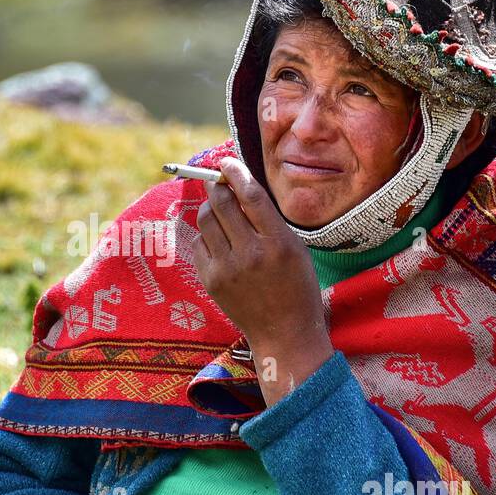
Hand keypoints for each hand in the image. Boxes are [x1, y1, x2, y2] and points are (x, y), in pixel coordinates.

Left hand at [192, 157, 333, 405]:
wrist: (283, 332)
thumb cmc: (296, 287)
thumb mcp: (295, 248)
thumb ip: (269, 220)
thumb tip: (240, 188)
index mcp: (279, 242)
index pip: (251, 195)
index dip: (235, 173)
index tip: (226, 162)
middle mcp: (251, 253)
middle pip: (221, 203)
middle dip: (215, 186)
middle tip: (216, 181)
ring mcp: (228, 268)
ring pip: (205, 220)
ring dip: (210, 208)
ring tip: (220, 212)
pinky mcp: (211, 280)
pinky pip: (199, 244)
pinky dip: (206, 235)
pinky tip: (219, 241)